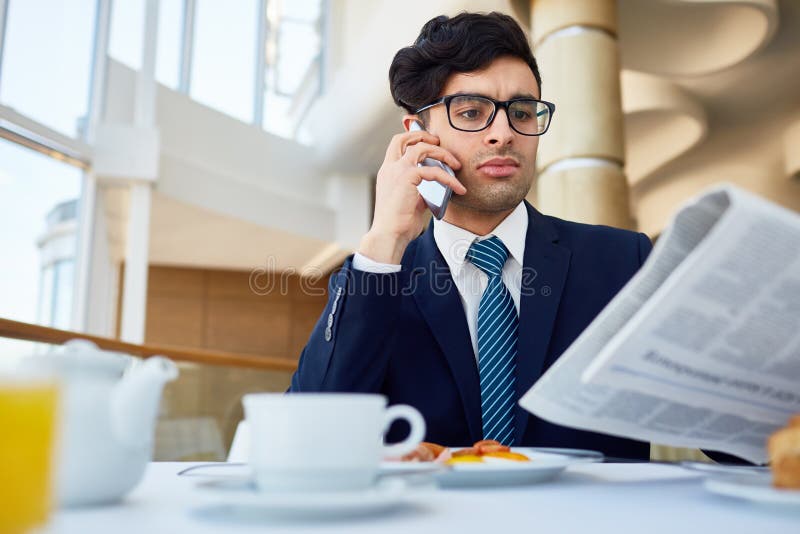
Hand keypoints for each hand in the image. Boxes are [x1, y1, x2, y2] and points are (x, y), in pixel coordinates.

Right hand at [358, 130, 465, 263]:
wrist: (389, 235)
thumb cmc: (399, 224)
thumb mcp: (411, 203)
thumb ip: (420, 192)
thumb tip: (436, 189)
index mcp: (387, 172)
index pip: (396, 146)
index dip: (411, 139)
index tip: (429, 143)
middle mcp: (389, 168)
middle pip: (403, 137)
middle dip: (423, 135)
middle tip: (440, 142)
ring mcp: (397, 170)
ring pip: (421, 147)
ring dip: (441, 153)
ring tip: (455, 163)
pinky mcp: (407, 177)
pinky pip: (434, 171)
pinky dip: (449, 178)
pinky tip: (457, 188)